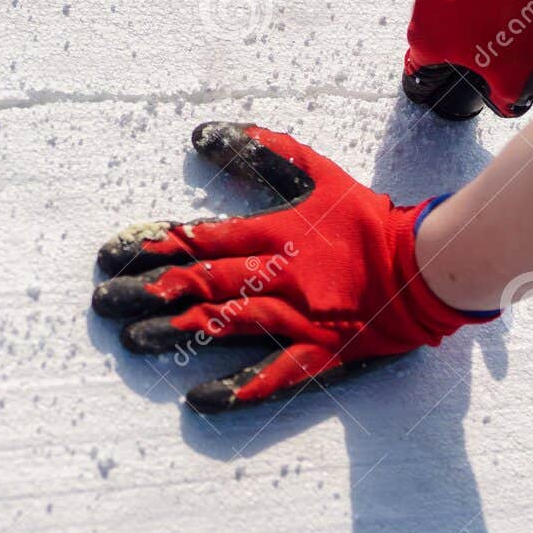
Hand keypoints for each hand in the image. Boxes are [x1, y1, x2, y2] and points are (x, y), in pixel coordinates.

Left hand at [92, 122, 490, 412]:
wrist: (429, 261)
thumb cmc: (369, 218)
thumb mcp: (316, 173)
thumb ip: (263, 151)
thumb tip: (205, 133)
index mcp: (276, 234)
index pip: (204, 240)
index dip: (155, 247)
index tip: (113, 254)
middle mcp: (280, 276)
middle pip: (204, 283)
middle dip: (149, 291)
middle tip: (103, 302)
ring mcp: (300, 317)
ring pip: (228, 324)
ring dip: (178, 331)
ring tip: (133, 340)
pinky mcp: (321, 351)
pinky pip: (276, 373)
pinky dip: (238, 387)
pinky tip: (199, 399)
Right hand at [403, 0, 532, 119]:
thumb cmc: (520, 18)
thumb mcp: (515, 73)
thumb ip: (504, 97)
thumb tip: (506, 105)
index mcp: (425, 37)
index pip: (418, 67)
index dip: (435, 79)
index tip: (451, 79)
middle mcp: (424, 3)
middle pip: (437, 34)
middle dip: (460, 44)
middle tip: (491, 50)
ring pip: (452, 4)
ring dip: (473, 14)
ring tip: (508, 19)